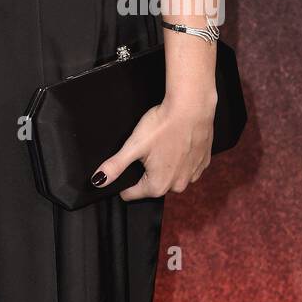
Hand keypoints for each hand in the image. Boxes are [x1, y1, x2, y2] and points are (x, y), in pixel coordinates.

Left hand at [90, 90, 216, 199]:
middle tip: (146, 148)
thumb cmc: (163, 125)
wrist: (192, 108)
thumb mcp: (133, 145)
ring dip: (165, 164)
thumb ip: (115, 166)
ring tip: (162, 143)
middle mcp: (178, 186)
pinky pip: (186, 166)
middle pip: (152, 184)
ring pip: (170, 175)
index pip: (131, 193)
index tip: (127, 163)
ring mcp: (193, 175)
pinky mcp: (203, 163)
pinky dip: (181, 157)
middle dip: (146, 170)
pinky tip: (176, 142)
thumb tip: (97, 181)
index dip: (125, 180)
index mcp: (158, 186)